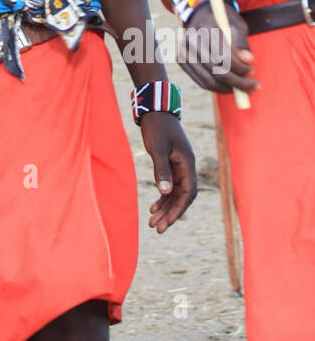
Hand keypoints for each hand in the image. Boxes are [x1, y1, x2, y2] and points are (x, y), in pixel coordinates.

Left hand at [140, 113, 196, 232]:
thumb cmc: (157, 128)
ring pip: (174, 194)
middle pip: (181, 197)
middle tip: (157, 229)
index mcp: (187, 164)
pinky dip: (162, 198)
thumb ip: (162, 170)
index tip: (168, 221)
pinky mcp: (170, 165)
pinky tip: (153, 207)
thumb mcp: (158, 148)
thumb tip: (165, 192)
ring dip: (165, 208)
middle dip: (170, 213)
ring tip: (153, 223)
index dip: (179, 208)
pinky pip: (169, 186)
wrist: (155, 112)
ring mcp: (178, 167)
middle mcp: (185, 168)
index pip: (188, 193)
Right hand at [175, 2, 256, 95]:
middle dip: (237, 82)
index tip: (252, 70)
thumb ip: (241, 42)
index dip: (239, 67)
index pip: (223, 56)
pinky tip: (229, 87)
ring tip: (243, 89)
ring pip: (208, 80)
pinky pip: (200, 81)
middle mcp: (190, 40)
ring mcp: (183, 51)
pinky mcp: (181, 60)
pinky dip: (216, 88)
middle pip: (215, 70)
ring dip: (228, 88)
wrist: (198, 13)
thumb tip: (248, 60)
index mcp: (204, 28)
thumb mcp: (235, 24)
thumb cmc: (222, 19)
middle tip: (253, 86)